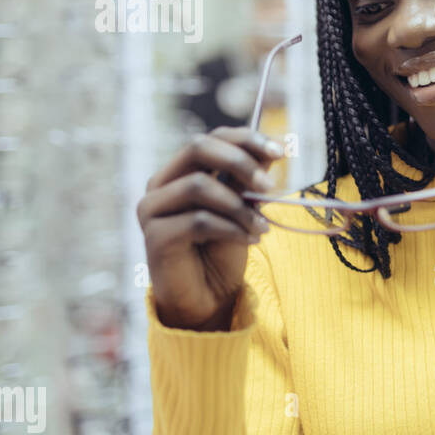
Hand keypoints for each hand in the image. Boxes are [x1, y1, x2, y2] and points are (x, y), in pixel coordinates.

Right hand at [136, 127, 283, 330]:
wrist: (209, 296)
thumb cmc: (223, 249)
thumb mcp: (244, 207)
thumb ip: (251, 179)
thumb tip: (275, 148)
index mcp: (181, 171)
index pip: (211, 138)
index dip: (246, 139)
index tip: (281, 151)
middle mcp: (161, 184)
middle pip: (197, 148)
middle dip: (241, 162)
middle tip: (271, 185)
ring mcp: (152, 208)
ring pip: (199, 185)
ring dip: (239, 205)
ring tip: (263, 226)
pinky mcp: (154, 236)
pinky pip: (198, 220)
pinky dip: (232, 228)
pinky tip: (252, 239)